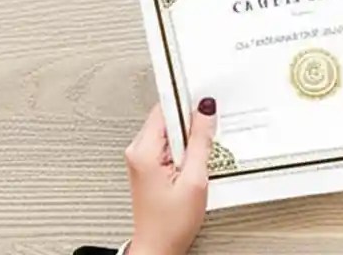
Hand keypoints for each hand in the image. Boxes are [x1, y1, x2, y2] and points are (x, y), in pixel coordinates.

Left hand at [125, 99, 217, 254]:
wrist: (159, 248)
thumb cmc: (170, 223)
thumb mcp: (194, 180)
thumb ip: (200, 141)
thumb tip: (205, 110)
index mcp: (144, 151)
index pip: (165, 108)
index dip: (187, 103)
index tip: (203, 102)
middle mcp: (138, 151)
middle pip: (168, 117)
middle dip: (190, 124)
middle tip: (205, 142)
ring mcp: (142, 158)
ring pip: (170, 130)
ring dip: (188, 138)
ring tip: (197, 160)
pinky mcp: (149, 165)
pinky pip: (169, 143)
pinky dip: (184, 149)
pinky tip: (191, 165)